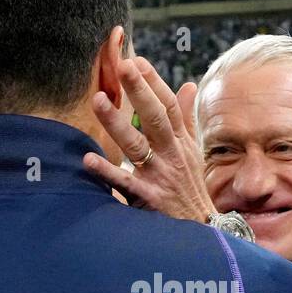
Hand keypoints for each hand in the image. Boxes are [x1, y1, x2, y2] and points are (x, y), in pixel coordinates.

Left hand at [82, 57, 213, 222]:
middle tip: (122, 65)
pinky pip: (125, 183)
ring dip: (116, 122)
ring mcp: (160, 176)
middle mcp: (172, 155)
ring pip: (136, 144)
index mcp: (181, 142)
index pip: (168, 105)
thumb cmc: (192, 190)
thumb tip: (189, 84)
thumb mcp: (193, 151)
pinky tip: (88, 159)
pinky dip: (107, 171)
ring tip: (98, 100)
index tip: (136, 60)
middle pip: (155, 117)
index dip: (153, 82)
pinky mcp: (149, 198)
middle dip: (139, 90)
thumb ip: (186, 118)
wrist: (203, 232)